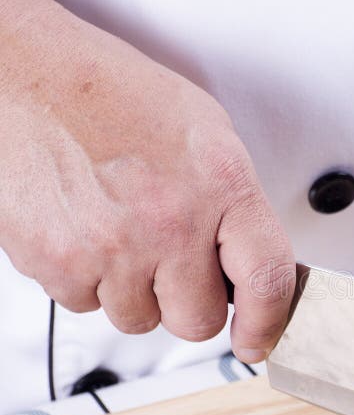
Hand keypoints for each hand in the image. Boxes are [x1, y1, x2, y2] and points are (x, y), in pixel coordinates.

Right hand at [0, 0, 293, 362]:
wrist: (24, 75)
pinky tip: (85, 230)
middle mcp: (172, 222)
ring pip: (139, 320)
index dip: (267, 322)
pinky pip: (86, 305)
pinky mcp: (58, 263)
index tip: (257, 339)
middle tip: (171, 263)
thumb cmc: (111, 93)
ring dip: (134, 290)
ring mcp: (113, 248)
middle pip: (197, 321)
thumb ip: (234, 205)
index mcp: (222, 183)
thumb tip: (248, 263)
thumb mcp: (205, 131)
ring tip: (120, 230)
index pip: (268, 277)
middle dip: (187, 302)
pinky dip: (87, 279)